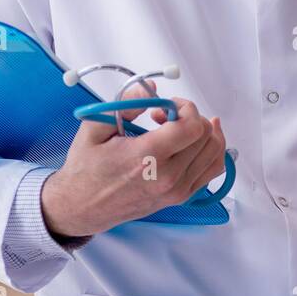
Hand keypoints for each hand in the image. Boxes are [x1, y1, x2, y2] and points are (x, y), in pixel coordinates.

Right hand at [42, 80, 227, 237]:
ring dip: (201, 132)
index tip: (165, 106)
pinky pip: (212, 170)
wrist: (81, 207)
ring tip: (176, 129)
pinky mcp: (180, 198)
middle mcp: (168, 177)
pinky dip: (208, 151)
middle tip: (165, 116)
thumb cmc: (86, 168)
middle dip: (190, 116)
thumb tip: (153, 88)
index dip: (185, 107)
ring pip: (215, 152)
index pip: (192, 126)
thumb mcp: (96, 127)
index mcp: (147, 158)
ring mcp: (177, 191)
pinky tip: (189, 143)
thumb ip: (127, 103)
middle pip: (206, 136)